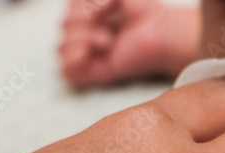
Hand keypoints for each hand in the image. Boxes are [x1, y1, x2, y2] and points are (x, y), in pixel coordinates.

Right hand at [59, 0, 199, 88]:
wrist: (163, 35)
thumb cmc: (144, 13)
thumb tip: (93, 6)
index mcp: (86, 12)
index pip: (68, 7)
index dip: (82, 5)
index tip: (107, 6)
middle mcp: (84, 33)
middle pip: (64, 25)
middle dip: (84, 21)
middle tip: (110, 27)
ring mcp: (88, 54)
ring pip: (62, 47)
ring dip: (82, 40)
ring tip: (107, 42)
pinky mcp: (93, 73)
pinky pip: (66, 69)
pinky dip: (73, 59)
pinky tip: (90, 53)